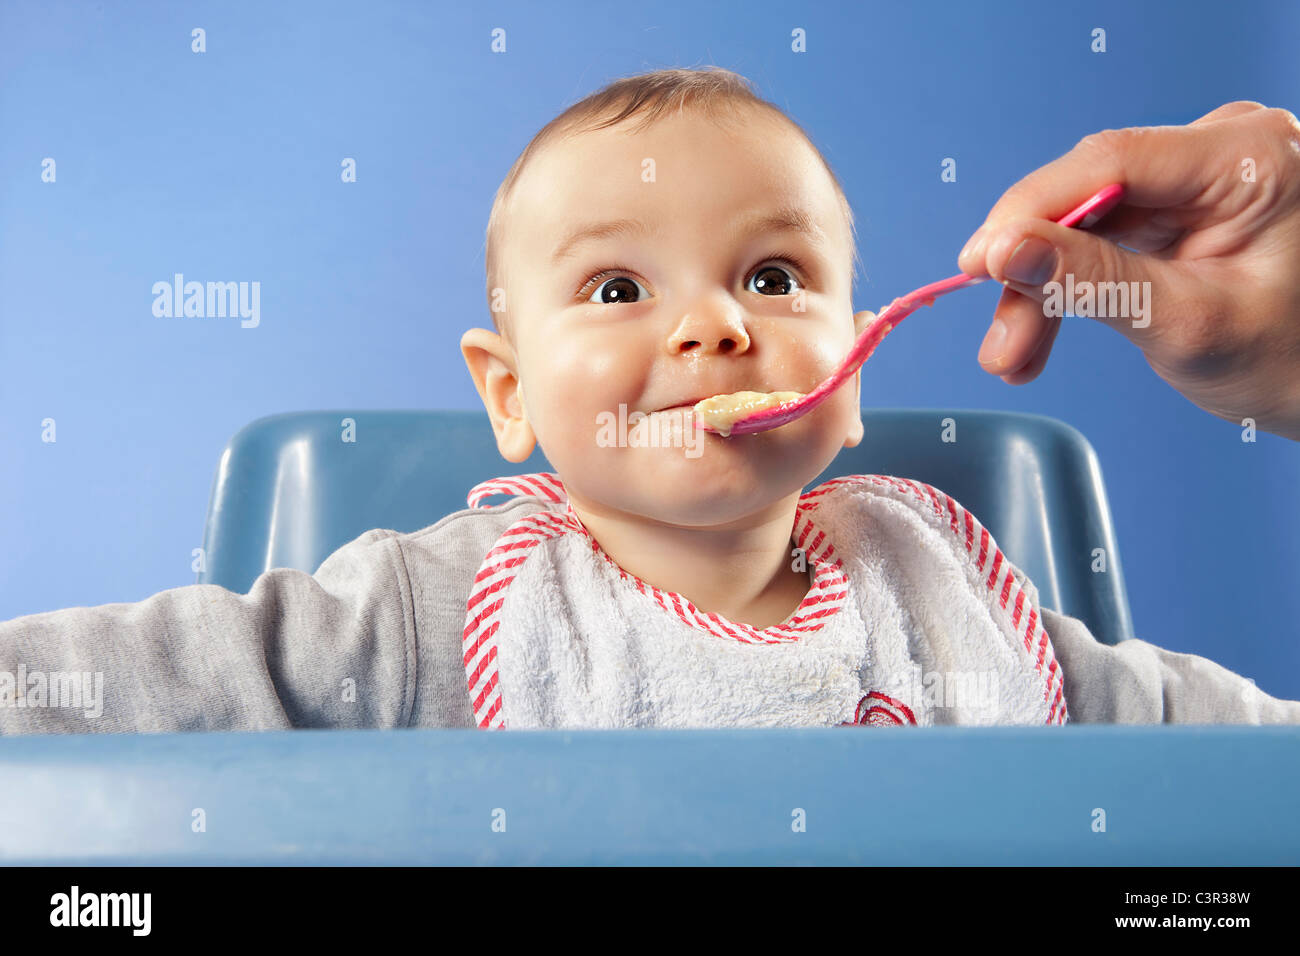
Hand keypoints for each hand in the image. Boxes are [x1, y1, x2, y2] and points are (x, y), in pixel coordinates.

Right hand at [957, 101, 1299, 439]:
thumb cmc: (1289, 360)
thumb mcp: (1187, 324)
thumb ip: (1092, 281)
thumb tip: (1005, 250)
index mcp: (1247, 158)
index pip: (1110, 161)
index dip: (1029, 210)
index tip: (977, 263)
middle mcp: (1219, 153)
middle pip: (1087, 196)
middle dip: (1035, 270)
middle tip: (1001, 342)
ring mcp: (1195, 182)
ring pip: (1081, 225)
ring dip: (1041, 291)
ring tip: (1014, 357)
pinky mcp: (1176, 213)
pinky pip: (1098, 241)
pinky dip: (1067, 289)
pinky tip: (1035, 336)